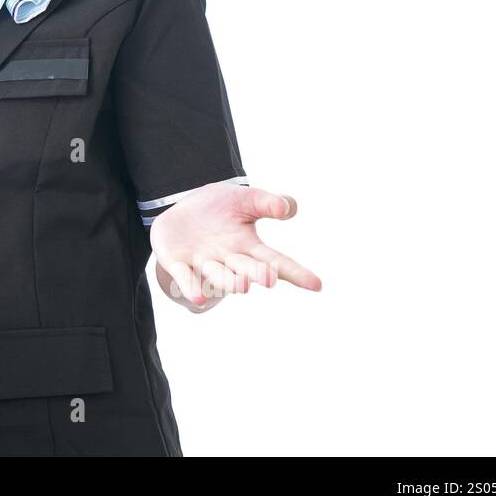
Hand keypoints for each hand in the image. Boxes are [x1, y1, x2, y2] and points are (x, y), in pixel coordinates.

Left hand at [151, 184, 320, 309]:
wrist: (182, 208)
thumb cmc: (221, 207)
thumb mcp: (246, 199)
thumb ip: (268, 203)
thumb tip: (288, 207)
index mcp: (249, 246)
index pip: (276, 261)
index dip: (295, 273)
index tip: (316, 285)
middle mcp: (229, 259)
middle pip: (246, 268)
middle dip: (257, 274)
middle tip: (269, 279)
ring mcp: (203, 263)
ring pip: (218, 275)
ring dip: (229, 281)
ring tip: (242, 286)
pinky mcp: (178, 262)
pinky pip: (185, 276)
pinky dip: (192, 285)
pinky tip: (198, 297)